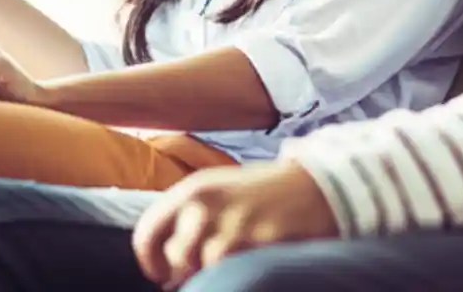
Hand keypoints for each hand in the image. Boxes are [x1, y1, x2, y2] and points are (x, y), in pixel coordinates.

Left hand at [132, 162, 339, 288]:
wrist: (315, 186)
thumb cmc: (261, 196)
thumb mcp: (217, 196)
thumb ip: (188, 225)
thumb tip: (165, 272)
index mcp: (193, 189)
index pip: (148, 230)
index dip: (149, 261)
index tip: (160, 275)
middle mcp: (208, 203)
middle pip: (176, 255)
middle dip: (187, 272)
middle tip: (205, 272)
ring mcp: (234, 222)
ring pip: (204, 267)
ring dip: (215, 273)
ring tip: (234, 263)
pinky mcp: (261, 240)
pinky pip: (234, 272)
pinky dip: (238, 274)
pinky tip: (252, 264)